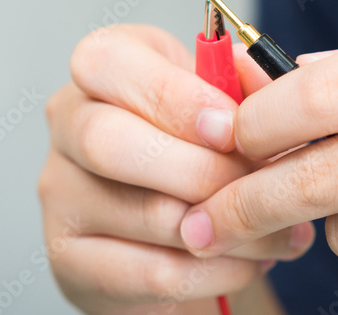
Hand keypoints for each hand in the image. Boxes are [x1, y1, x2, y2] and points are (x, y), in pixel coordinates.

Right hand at [37, 24, 314, 314]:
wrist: (179, 220)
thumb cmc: (200, 139)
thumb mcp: (222, 95)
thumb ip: (246, 82)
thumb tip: (265, 80)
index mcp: (101, 65)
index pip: (108, 64)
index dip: (176, 98)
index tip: (232, 128)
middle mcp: (68, 124)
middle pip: (107, 141)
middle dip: (198, 169)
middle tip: (256, 185)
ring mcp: (61, 195)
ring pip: (142, 213)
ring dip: (225, 227)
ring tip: (277, 228)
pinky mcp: (71, 261)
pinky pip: (152, 272)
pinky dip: (214, 270)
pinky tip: (248, 260)